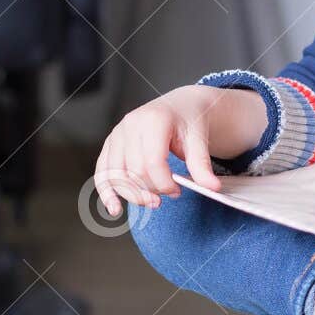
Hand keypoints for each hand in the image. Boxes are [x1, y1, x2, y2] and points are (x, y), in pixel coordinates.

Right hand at [94, 85, 260, 216]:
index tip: (178, 191)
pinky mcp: (111, 144)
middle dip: (150, 190)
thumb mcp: (199, 138)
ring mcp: (117, 134)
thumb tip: (212, 188)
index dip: (164, 183)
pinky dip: (107, 191)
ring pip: (115, 174)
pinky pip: (102, 171)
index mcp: (154, 120)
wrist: (179, 106)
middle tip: (168, 196)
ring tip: (150, 202)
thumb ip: (202, 164)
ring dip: (131, 194)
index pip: (152, 162)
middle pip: (134, 170)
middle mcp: (131, 125)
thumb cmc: (188, 121)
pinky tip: (114, 208)